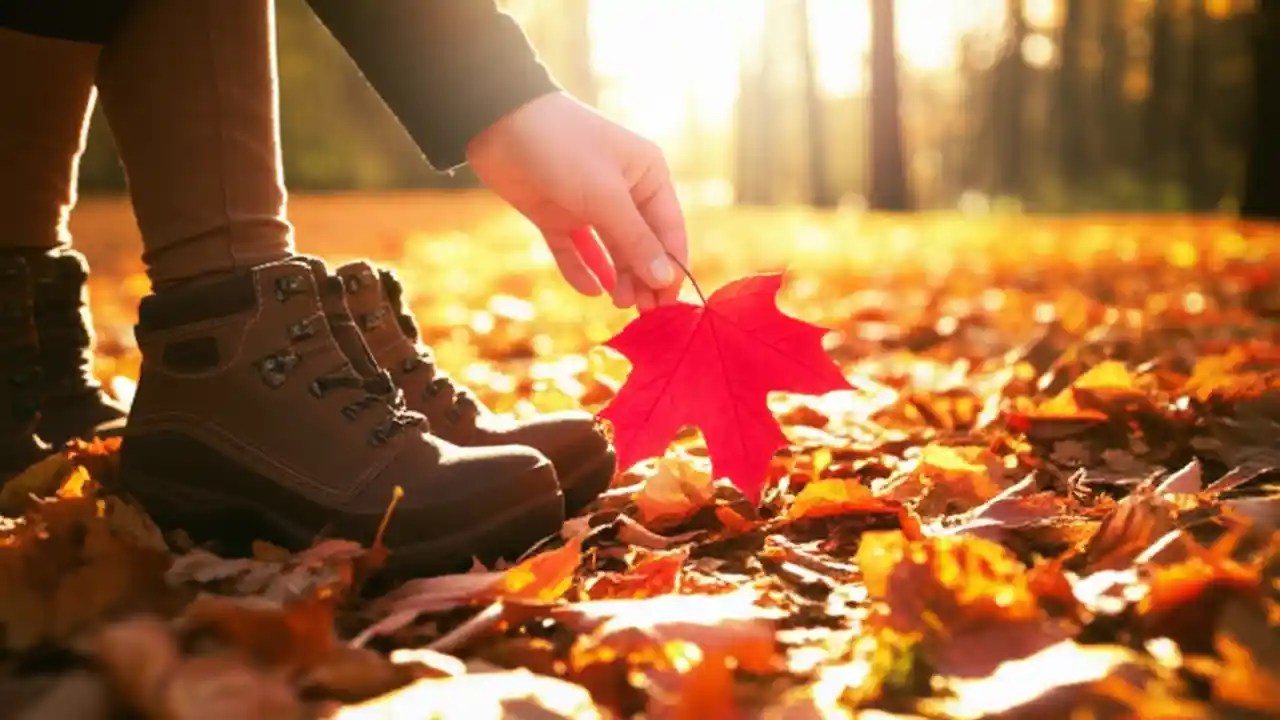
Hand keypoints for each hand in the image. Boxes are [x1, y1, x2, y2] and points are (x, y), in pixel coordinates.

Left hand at [466, 92, 687, 309]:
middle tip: (642, 312)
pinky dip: (583, 270)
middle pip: (641, 245)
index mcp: (647, 175)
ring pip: (611, 251)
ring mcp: (588, 203)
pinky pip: (575, 250)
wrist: (498, 122)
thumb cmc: (564, 147)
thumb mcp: (605, 196)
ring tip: (618, 303)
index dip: (671, 267)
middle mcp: (623, 190)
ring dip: (618, 277)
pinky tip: (592, 290)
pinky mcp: (556, 215)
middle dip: (643, 278)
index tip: (669, 304)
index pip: (669, 230)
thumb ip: (635, 240)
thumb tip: (664, 279)